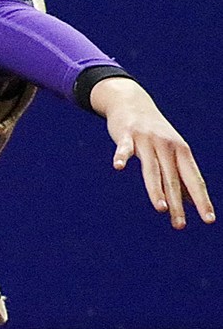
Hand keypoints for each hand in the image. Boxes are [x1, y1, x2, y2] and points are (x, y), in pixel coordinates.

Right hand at [96, 78, 214, 228]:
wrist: (133, 102)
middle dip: (178, 204)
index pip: (194, 180)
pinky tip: (119, 167)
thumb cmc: (154, 133)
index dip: (201, 201)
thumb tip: (189, 201)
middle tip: (180, 225)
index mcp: (181, 152)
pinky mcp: (127, 135)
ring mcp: (147, 140)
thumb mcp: (170, 152)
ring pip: (153, 169)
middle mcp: (168, 147)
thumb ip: (178, 175)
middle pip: (174, 180)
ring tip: (161, 209)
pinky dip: (121, 157)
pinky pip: (124, 148)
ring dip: (156, 190)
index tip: (208, 220)